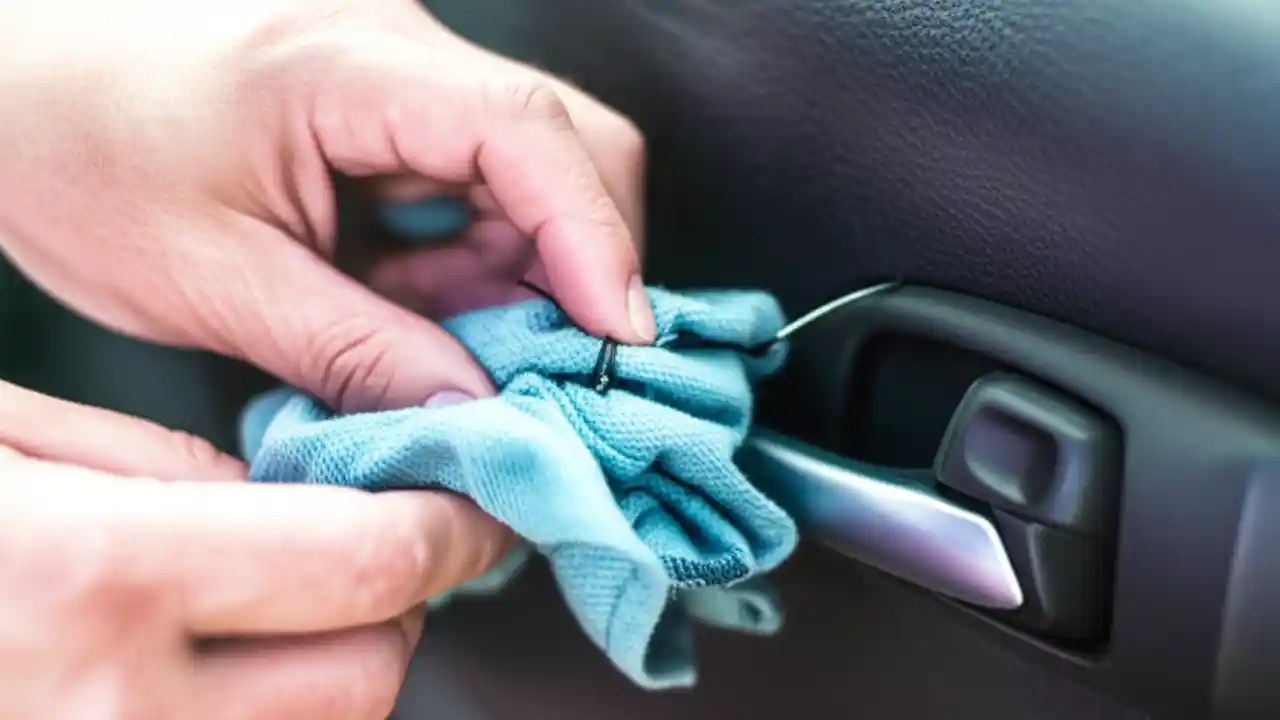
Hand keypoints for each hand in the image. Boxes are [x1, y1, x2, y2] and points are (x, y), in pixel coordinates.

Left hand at [0, 0, 652, 412]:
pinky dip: (469, 268)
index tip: (619, 344)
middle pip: (565, 145)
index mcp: (348, 64)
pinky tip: (412, 311)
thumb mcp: (212, 281)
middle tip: (541, 375)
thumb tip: (472, 416)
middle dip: (573, 269)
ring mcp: (403, 77)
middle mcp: (400, 52)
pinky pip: (479, 192)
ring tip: (440, 347)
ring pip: (533, 178)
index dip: (594, 241)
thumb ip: (354, 352)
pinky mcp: (394, 113)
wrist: (10, 83)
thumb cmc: (77, 156)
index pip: (528, 131)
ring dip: (517, 280)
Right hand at [0, 381, 512, 719]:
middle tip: (381, 537)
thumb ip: (175, 469)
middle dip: (402, 600)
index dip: (453, 529)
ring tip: (291, 596)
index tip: (480, 499)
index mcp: (103, 575)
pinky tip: (230, 655)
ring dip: (341, 662)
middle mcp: (118, 710)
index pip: (366, 563)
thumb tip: (303, 492)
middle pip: (369, 673)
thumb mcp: (11, 438)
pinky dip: (276, 705)